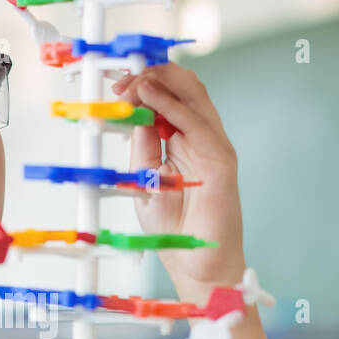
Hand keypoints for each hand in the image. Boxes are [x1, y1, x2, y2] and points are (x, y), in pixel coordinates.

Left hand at [111, 61, 245, 299]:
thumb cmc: (174, 228)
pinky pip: (196, 122)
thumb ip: (142, 145)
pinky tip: (149, 97)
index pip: (169, 97)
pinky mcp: (222, 159)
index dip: (143, 82)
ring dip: (161, 81)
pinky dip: (171, 105)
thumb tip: (131, 109)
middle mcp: (201, 138)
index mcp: (183, 141)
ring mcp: (214, 146)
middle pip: (184, 88)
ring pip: (193, 95)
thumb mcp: (145, 178)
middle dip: (152, 74)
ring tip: (134, 78)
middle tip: (123, 74)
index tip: (116, 81)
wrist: (196, 264)